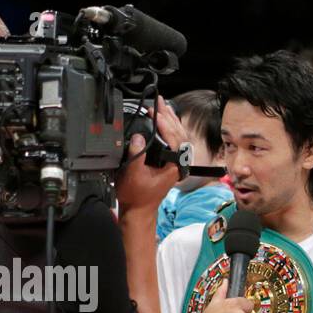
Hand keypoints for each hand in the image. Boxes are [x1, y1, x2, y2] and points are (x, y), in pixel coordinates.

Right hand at [115, 96, 186, 213]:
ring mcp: (175, 163)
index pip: (175, 140)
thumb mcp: (133, 173)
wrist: (137, 209)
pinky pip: (173, 141)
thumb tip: (138, 137)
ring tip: (162, 105)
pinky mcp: (169, 162)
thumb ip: (137, 154)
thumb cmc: (136, 196)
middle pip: (179, 135)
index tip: (155, 114)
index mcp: (174, 167)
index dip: (165, 125)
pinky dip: (168, 128)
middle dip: (169, 117)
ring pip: (178, 137)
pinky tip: (164, 119)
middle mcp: (178, 164)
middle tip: (159, 103)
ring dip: (170, 120)